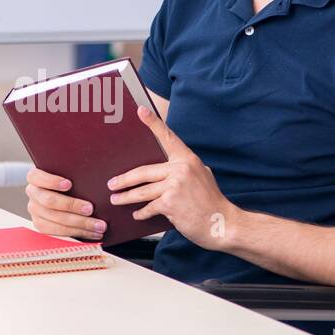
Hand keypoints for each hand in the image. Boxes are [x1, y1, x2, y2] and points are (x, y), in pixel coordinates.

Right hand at [24, 166, 107, 240]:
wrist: (63, 194)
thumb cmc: (70, 180)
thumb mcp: (68, 172)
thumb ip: (74, 172)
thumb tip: (92, 173)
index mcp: (35, 177)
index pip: (37, 177)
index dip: (52, 181)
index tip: (69, 184)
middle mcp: (33, 193)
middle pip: (49, 201)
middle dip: (72, 206)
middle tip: (90, 209)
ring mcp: (35, 211)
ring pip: (55, 220)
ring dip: (80, 224)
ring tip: (98, 226)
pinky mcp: (41, 225)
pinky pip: (58, 232)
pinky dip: (78, 232)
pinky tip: (92, 232)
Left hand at [107, 105, 237, 250]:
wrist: (222, 223)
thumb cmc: (210, 202)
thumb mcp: (200, 176)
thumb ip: (182, 170)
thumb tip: (159, 172)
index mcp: (188, 159)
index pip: (168, 137)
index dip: (153, 123)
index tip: (140, 111)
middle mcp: (181, 169)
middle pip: (143, 171)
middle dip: (124, 179)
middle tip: (112, 183)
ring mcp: (175, 185)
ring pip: (142, 190)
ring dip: (125, 197)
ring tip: (116, 199)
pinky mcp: (170, 202)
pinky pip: (149, 206)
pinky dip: (142, 212)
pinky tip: (137, 214)